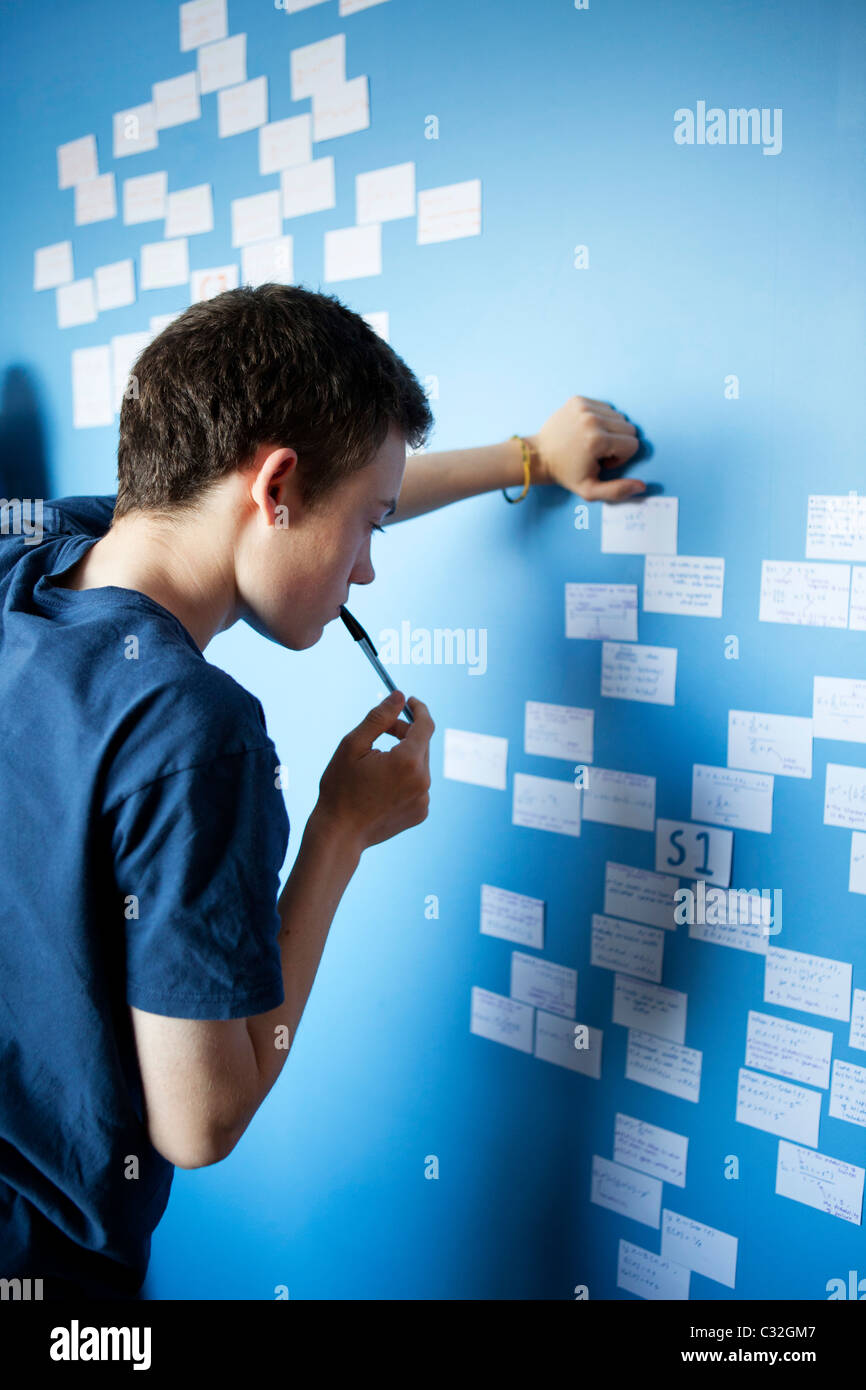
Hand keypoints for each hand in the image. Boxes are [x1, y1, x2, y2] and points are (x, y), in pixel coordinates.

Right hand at [316, 692, 433, 851]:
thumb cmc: (340, 788)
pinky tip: (381, 786)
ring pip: (420, 765)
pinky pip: (418, 785)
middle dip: (405, 733)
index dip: (418, 709)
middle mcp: (422, 780)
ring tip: (375, 764)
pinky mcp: (421, 813)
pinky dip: (405, 778)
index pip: (426, 725)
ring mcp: (423, 799)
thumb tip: (400, 695)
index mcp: (408, 761)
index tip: (408, 701)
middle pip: (422, 745)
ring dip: (404, 757)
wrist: (339, 833)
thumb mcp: (353, 745)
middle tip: (381, 732)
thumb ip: (379, 718)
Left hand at [528, 395, 646, 500]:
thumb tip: (642, 486)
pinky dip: (600, 419)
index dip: (621, 457)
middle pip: (628, 428)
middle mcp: (592, 419)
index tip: (603, 462)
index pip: (633, 444)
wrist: (538, 456)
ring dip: (610, 430)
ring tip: (591, 442)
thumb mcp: (590, 491)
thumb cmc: (565, 474)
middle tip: (597, 453)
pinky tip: (585, 431)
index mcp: (597, 440)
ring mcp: (584, 407)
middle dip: (618, 443)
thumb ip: (617, 491)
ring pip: (618, 416)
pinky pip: (605, 407)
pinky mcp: (578, 400)